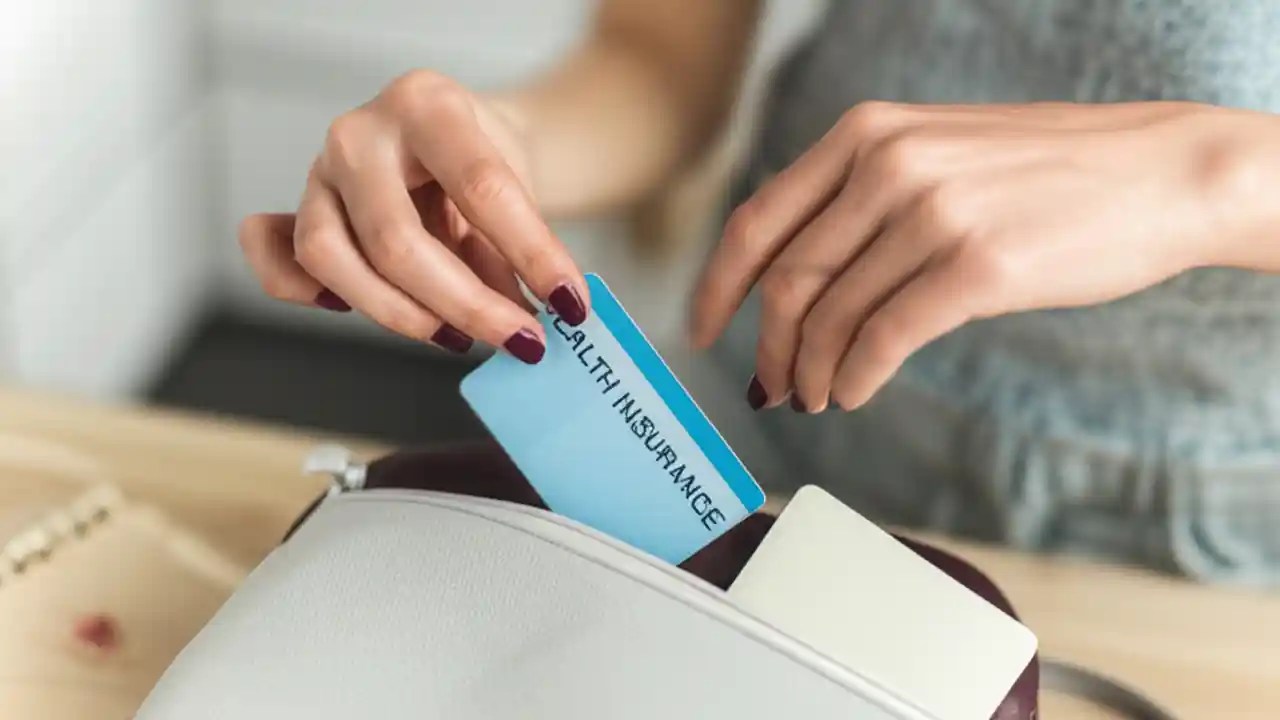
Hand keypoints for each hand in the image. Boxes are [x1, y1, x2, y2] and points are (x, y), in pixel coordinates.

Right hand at [238, 70, 589, 363]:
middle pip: (397, 240)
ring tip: (457, 337)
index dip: (531, 254)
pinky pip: (277, 258)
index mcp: (428, 105)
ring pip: (331, 259)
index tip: (570, 305)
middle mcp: (360, 134)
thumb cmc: (489, 158)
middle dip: (467, 305)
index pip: (481, 188)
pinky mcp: (299, 209)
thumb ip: (518, 247)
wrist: (456, 131)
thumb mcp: (521, 185)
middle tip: (521, 340)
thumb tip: (528, 324)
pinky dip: (305, 293)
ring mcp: (318, 170)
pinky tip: (351, 309)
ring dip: (400, 314)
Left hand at [691, 101, 1269, 410]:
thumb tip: (794, 280)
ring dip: (811, 374)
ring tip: (817, 397)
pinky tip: (855, 392)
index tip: (704, 330)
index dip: (718, 287)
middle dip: (770, 349)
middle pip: (786, 281)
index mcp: (865, 134)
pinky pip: (883, 340)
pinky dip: (855, 378)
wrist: (1158, 171)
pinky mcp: (975, 265)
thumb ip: (862, 200)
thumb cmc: (1045, 173)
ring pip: (830, 317)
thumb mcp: (936, 154)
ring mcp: (931, 213)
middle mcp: (887, 166)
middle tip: (774, 387)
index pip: (758, 221)